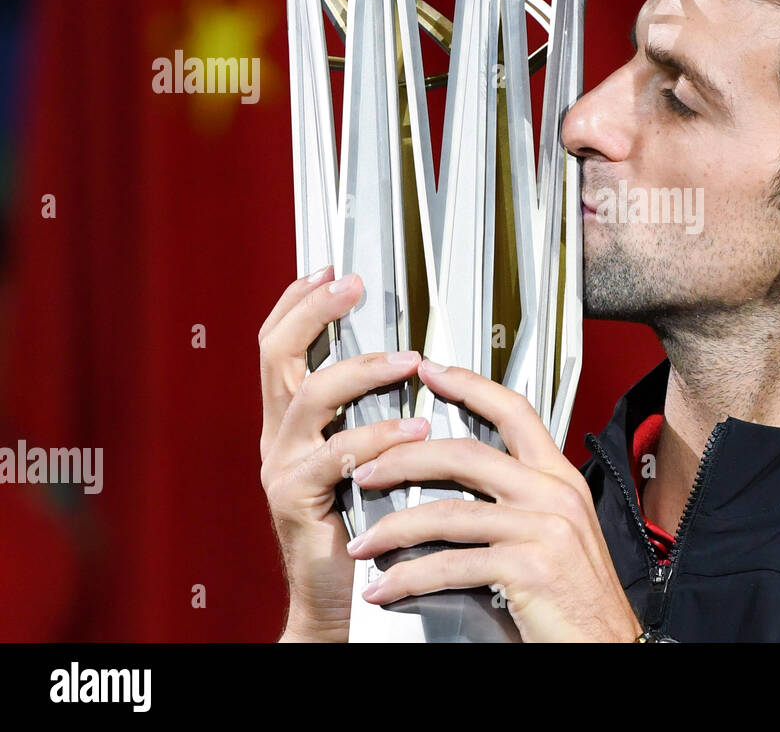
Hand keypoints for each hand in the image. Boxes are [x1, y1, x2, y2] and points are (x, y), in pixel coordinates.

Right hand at [258, 268, 431, 641]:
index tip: (327, 272)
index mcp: (293, 422)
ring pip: (310, 396)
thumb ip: (372, 414)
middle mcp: (280, 437)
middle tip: (352, 287)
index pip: (280, 347)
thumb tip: (412, 365)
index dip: (298, 304)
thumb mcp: (364, 458)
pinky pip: (335, 455)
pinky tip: (412, 431)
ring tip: (409, 362)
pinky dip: (378, 437)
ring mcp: (284, 466)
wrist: (343, 594)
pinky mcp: (297, 498)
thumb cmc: (363, 523)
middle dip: (315, 312)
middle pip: (279, 356)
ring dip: (363, 370)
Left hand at [345, 361, 643, 642]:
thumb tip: (464, 489)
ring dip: (395, 527)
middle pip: (466, 453)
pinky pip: (451, 564)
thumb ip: (521, 502)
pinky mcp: (527, 569)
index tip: (432, 371)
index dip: (470, 386)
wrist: (607, 646)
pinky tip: (386, 586)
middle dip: (404, 459)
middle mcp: (553, 494)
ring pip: (448, 511)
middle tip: (366, 470)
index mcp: (560, 478)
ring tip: (363, 542)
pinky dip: (409, 577)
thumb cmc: (578, 599)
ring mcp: (542, 530)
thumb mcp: (558, 534)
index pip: (514, 411)